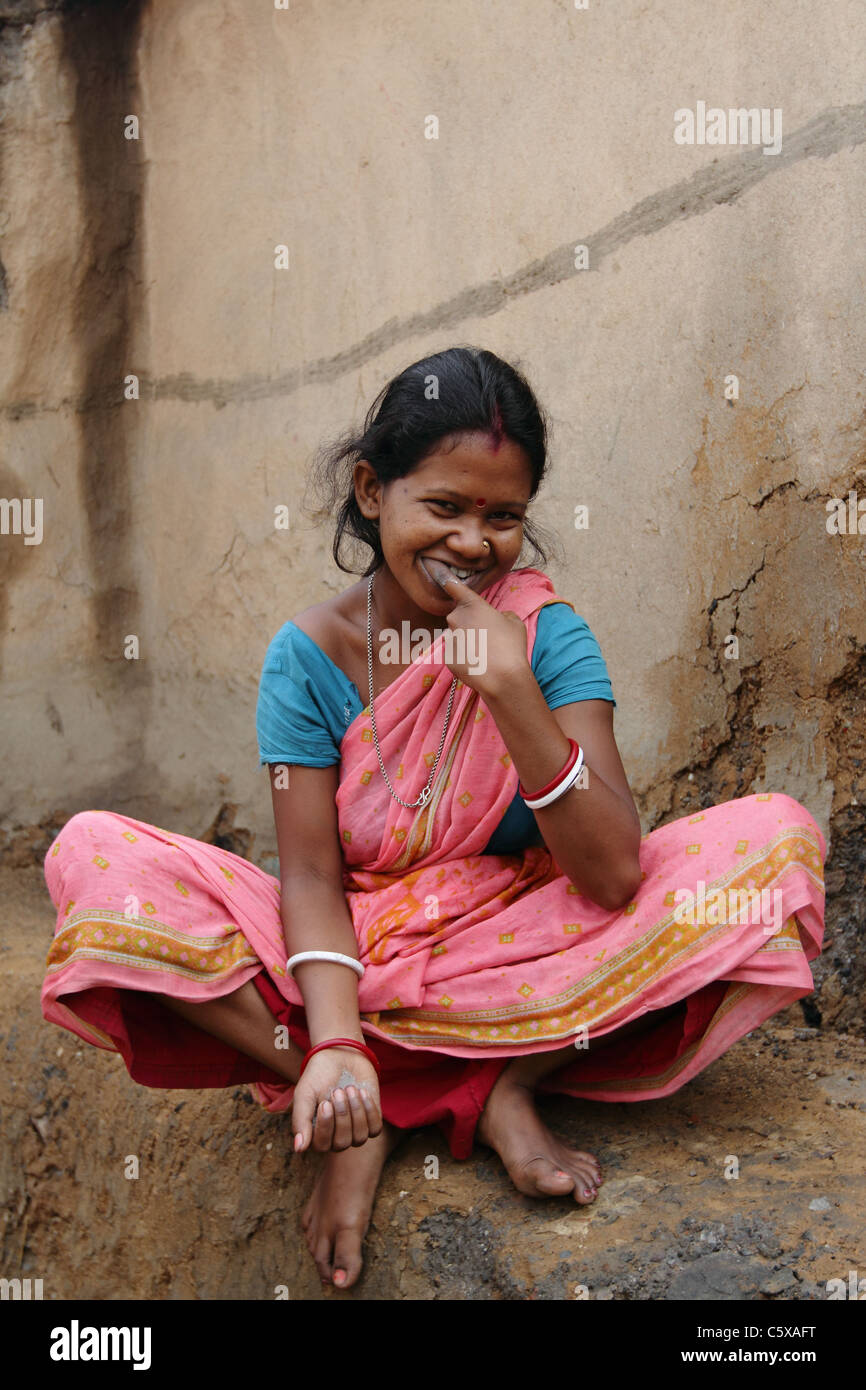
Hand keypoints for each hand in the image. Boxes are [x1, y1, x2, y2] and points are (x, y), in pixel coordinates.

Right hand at [292, 1046, 382, 1153]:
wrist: (341, 1055)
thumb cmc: (319, 1076)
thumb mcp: (305, 1094)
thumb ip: (301, 1121)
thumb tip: (299, 1149)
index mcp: (316, 1134)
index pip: (321, 1145)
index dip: (325, 1126)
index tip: (325, 1103)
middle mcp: (336, 1138)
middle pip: (342, 1143)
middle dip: (342, 1115)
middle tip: (338, 1091)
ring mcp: (355, 1131)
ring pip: (359, 1137)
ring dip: (356, 1111)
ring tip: (349, 1088)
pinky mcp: (372, 1122)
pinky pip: (374, 1129)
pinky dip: (369, 1109)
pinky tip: (362, 1091)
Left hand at [419, 556, 529, 695]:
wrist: (503, 677)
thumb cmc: (511, 646)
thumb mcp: (514, 622)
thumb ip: (502, 614)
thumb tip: (497, 617)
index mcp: (471, 605)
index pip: (454, 587)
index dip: (447, 581)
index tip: (440, 576)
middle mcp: (455, 619)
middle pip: (459, 617)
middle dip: (469, 624)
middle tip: (487, 636)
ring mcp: (449, 639)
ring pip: (457, 636)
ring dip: (467, 641)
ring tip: (485, 653)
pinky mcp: (447, 657)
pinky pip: (455, 654)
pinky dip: (464, 658)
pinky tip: (478, 664)